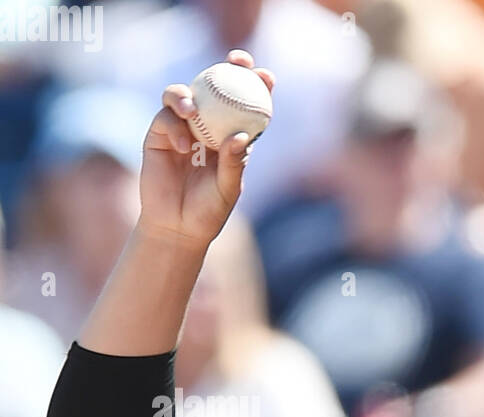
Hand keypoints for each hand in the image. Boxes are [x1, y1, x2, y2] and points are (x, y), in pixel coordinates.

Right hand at [138, 49, 274, 248]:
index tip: (266, 76)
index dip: (255, 85)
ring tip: (191, 110)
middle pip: (213, 88)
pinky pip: (165, 119)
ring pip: (183, 96)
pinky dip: (174, 126)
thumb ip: (234, 164)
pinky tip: (183, 145)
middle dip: (226, 68)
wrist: (178, 228)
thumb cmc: (209, 211)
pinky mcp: (158, 136)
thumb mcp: (228, 189)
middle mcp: (206, 127)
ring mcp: (181, 129)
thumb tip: (241, 137)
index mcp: (230, 136)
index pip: (244, 105)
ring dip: (187, 96)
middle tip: (236, 61)